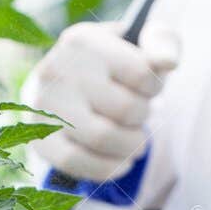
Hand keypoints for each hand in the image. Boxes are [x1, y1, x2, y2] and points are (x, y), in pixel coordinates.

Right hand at [29, 21, 179, 182]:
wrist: (61, 86)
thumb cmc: (109, 64)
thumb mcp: (136, 41)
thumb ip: (161, 42)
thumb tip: (170, 63)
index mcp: (83, 41)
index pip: (140, 72)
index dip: (155, 87)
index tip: (150, 88)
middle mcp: (58, 71)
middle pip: (125, 109)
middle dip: (142, 117)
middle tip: (140, 116)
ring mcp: (45, 108)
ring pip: (102, 139)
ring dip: (131, 146)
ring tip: (136, 142)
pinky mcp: (40, 139)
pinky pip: (78, 163)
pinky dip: (108, 169)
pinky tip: (122, 163)